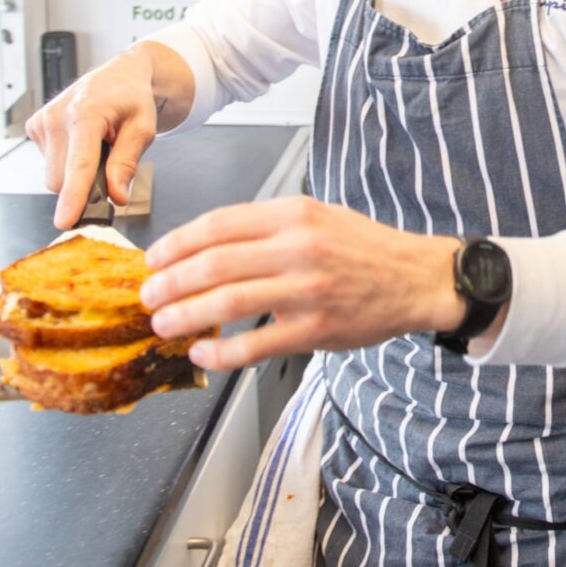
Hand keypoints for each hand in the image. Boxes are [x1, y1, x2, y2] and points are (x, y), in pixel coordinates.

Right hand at [25, 48, 160, 228]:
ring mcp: (42, 119)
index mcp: (87, 113)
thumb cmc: (133, 99)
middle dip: (83, 185)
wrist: (120, 75)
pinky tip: (80, 141)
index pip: (79, 165)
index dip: (73, 197)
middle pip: (61, 180)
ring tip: (96, 146)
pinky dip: (65, 161)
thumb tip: (116, 196)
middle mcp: (57, 115)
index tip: (65, 221)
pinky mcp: (34, 125)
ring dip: (74, 172)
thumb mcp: (143, 129)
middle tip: (108, 165)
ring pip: (52, 176)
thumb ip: (127, 163)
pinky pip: (47, 163)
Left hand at [138, 197, 467, 369]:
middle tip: (149, 296)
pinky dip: (221, 351)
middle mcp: (298, 247)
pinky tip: (203, 352)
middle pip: (214, 264)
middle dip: (169, 283)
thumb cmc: (364, 247)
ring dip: (184, 316)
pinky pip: (254, 344)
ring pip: (227, 303)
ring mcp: (306, 290)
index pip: (218, 224)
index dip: (177, 244)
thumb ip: (266, 227)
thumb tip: (206, 247)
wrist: (416, 278)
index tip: (154, 259)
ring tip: (163, 324)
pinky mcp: (315, 329)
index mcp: (294, 213)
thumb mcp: (317, 215)